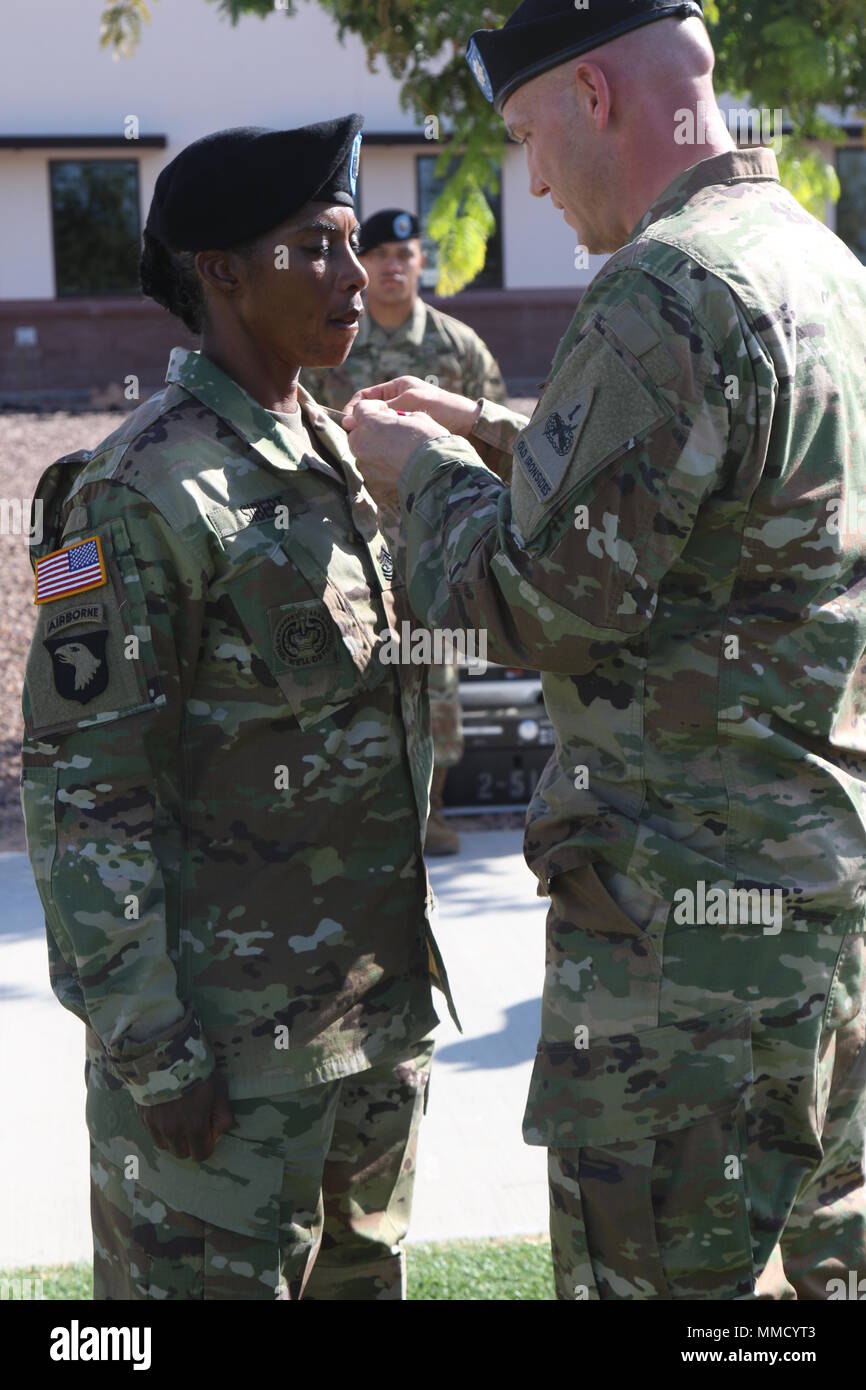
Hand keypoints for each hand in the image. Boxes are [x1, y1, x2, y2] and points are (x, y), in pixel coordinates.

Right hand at [136, 1068, 233, 1161]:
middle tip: (193, 1122)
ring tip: (178, 1116)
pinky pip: (152, 1132)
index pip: (201, 1155)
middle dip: (190, 1143)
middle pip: (182, 1153)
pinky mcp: (142, 1116)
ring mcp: (155, 1124)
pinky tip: (166, 1109)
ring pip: (165, 1145)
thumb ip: (222, 1117)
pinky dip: (160, 1127)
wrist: (166, 1053)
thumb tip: (215, 1134)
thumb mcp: (219, 1091)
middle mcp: (172, 1130)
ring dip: (173, 1137)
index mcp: (193, 1126)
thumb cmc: (197, 1071)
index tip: (207, 1128)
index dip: (207, 1143)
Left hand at [343, 398, 449, 510]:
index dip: (375, 408)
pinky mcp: (373, 486)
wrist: (438, 473)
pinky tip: (399, 471)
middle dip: (371, 432)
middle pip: (357, 434)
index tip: (388, 412)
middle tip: (392, 434)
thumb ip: (397, 415)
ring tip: (397, 456)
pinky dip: (382, 473)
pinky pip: (374, 476)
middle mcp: (360, 444)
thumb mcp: (416, 417)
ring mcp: (365, 468)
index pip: (360, 409)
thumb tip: (395, 419)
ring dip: (375, 453)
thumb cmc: (430, 441)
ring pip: (364, 456)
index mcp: (369, 422)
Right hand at [344, 376, 481, 437]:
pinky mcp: (410, 432)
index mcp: (397, 387)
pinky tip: (382, 450)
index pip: (365, 396)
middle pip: (370, 412)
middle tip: (353, 438)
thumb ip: (384, 409)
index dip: (352, 408)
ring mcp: (403, 416)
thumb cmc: (444, 408)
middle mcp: (398, 400)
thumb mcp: (410, 402)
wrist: (470, 424)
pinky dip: (384, 441)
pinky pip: (390, 435)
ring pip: (379, 426)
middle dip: (361, 423)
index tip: (346, 423)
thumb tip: (354, 417)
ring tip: (366, 445)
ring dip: (372, 434)